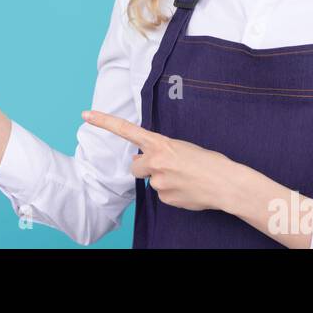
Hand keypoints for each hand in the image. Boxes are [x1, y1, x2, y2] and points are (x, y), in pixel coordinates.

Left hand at [82, 109, 243, 211]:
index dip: (104, 122)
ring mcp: (158, 181)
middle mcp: (155, 161)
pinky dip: (172, 193)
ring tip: (185, 178)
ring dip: (162, 180)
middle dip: (146, 167)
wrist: (226, 183)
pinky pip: (162, 195)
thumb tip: (146, 164)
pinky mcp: (164, 198)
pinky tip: (187, 189)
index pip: (126, 130)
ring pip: (151, 181)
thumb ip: (162, 152)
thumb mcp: (184, 148)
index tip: (85, 115)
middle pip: (136, 166)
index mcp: (161, 143)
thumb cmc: (210, 162)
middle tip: (168, 167)